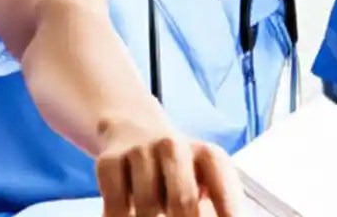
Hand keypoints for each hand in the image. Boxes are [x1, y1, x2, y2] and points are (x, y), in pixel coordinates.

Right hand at [95, 113, 242, 216]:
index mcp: (207, 156)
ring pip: (147, 208)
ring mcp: (139, 151)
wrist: (131, 127)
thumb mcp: (203, 180)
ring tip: (154, 212)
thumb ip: (214, 206)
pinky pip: (116, 207)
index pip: (224, 194)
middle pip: (182, 203)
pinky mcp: (109, 160)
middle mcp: (173, 147)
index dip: (227, 216)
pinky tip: (128, 214)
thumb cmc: (177, 169)